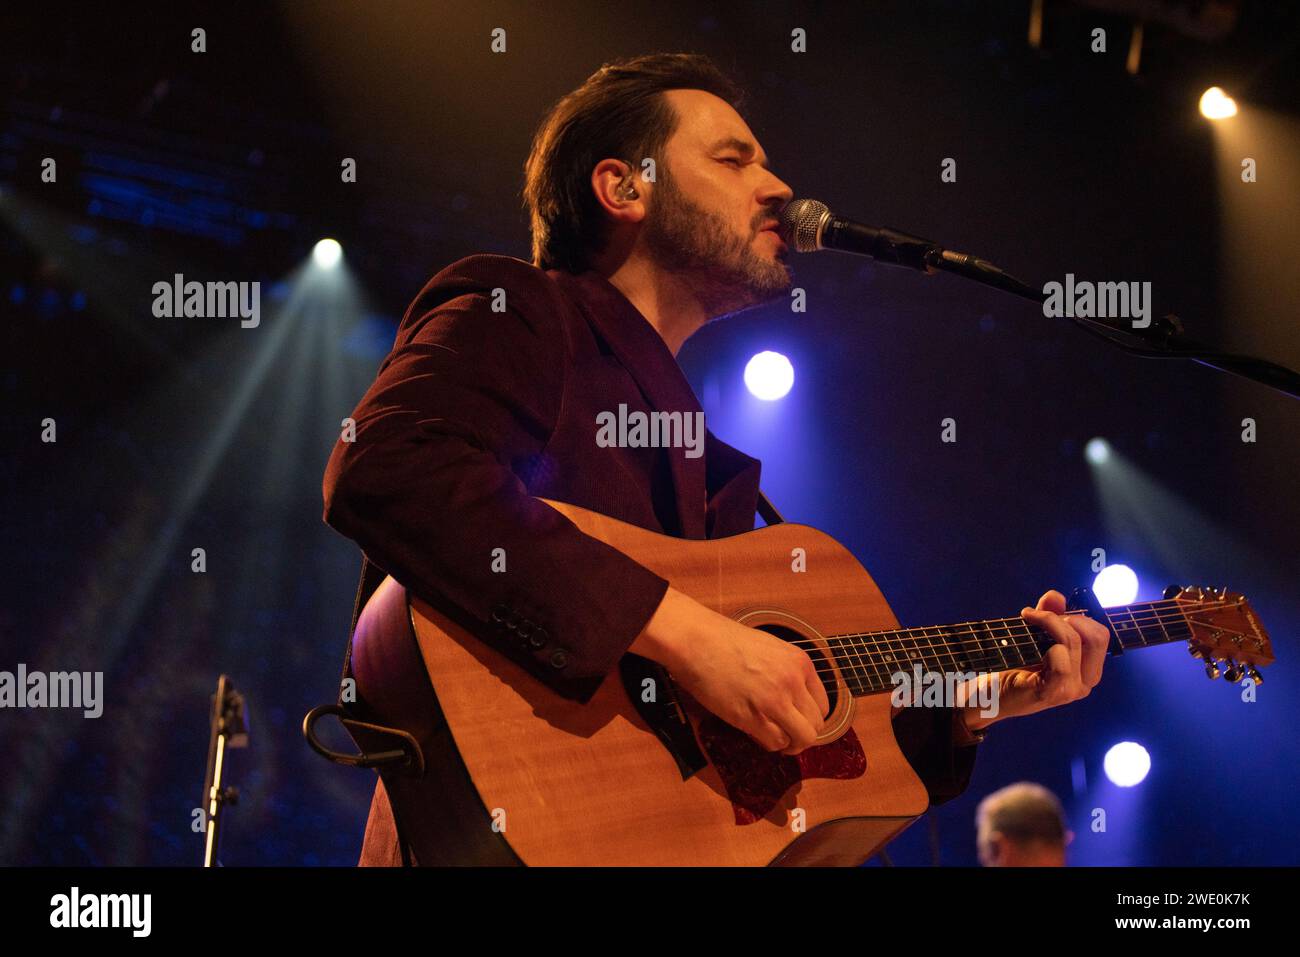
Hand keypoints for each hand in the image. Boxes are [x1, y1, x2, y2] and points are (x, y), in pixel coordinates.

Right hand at [629, 587, 829, 754]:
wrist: (697, 641)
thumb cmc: (726, 641)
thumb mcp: (770, 648)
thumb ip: (787, 671)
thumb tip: (793, 698)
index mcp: (800, 663)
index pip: (823, 705)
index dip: (809, 717)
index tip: (796, 719)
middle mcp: (793, 683)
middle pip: (815, 725)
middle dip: (802, 734)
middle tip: (785, 733)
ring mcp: (774, 701)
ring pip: (801, 739)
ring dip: (789, 744)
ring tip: (773, 737)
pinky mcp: (752, 717)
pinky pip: (775, 743)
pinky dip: (768, 744)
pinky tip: (756, 733)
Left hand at [959, 589, 1109, 731]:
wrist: (988, 694)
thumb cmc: (1012, 667)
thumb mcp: (1034, 636)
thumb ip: (1049, 615)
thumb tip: (1056, 596)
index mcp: (1087, 670)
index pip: (1101, 635)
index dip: (1079, 617)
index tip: (1050, 613)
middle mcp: (1085, 683)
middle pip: (1096, 637)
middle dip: (1067, 618)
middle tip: (1038, 617)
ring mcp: (1072, 690)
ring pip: (1073, 642)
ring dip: (1049, 623)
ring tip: (1028, 621)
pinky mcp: (1054, 693)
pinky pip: (1061, 661)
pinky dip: (1046, 642)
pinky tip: (1027, 643)